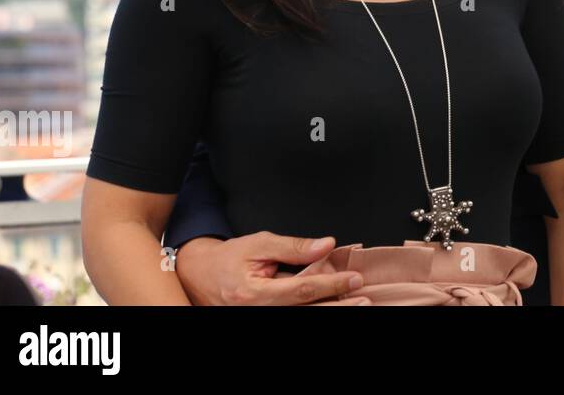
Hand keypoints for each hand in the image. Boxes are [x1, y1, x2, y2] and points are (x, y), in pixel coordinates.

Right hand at [174, 233, 368, 305]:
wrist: (199, 275)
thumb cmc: (228, 258)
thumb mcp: (259, 244)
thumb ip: (293, 247)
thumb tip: (326, 245)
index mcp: (254, 294)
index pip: (301, 290)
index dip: (331, 285)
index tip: (354, 278)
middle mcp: (257, 312)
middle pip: (305, 311)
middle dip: (337, 306)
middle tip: (364, 299)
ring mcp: (258, 318)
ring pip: (301, 317)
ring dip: (329, 310)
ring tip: (356, 304)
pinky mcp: (261, 319)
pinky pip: (292, 315)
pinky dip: (313, 309)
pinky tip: (331, 305)